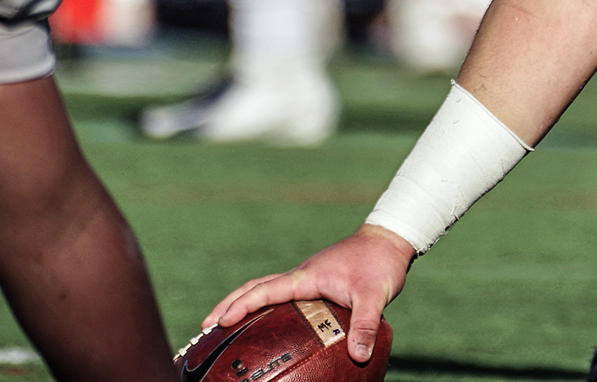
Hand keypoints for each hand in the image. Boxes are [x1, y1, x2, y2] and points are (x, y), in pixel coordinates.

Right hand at [204, 225, 414, 363]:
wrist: (390, 240)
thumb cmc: (380, 263)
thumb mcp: (374, 296)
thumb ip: (366, 325)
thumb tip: (359, 356)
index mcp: (306, 277)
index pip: (264, 291)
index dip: (240, 306)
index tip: (218, 323)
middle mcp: (301, 276)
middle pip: (255, 288)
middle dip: (229, 305)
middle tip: (206, 327)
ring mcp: (307, 278)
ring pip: (266, 288)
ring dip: (243, 303)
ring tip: (225, 324)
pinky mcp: (315, 281)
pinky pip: (282, 293)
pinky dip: (265, 304)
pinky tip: (269, 321)